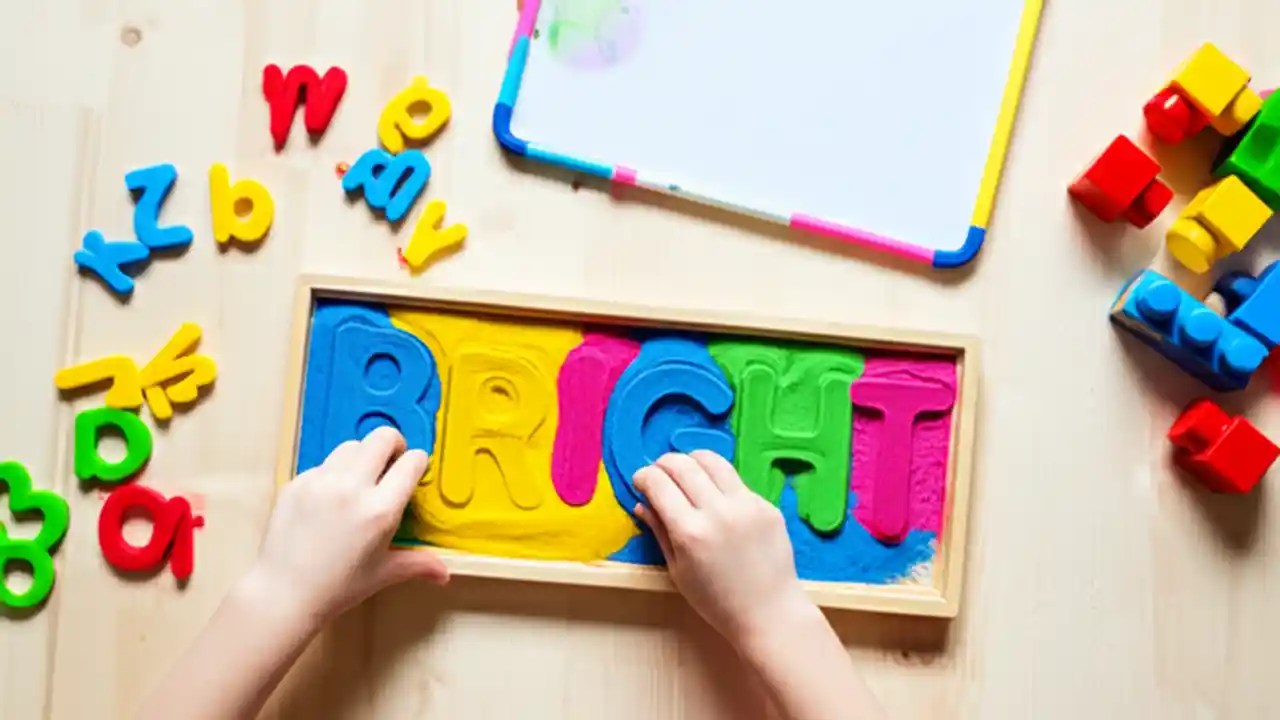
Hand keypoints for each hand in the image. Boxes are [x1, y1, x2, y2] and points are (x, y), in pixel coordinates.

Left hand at [246, 426, 448, 624]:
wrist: (284, 593)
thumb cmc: (339, 587)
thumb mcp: (383, 573)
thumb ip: (418, 565)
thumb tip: (445, 574)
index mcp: (380, 510)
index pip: (411, 461)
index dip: (417, 462)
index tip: (413, 471)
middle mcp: (352, 488)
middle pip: (382, 437)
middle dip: (393, 445)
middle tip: (391, 463)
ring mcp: (320, 481)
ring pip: (351, 445)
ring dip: (362, 456)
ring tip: (359, 481)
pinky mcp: (297, 483)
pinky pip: (324, 464)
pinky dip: (334, 474)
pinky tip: (329, 500)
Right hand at [632, 451, 809, 643]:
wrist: (768, 611)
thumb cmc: (716, 600)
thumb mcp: (677, 570)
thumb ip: (660, 531)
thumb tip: (642, 502)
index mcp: (690, 532)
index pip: (659, 483)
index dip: (644, 476)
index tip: (641, 480)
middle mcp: (718, 511)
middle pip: (683, 464)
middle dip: (664, 463)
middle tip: (659, 472)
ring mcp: (747, 505)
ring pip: (713, 460)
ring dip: (692, 460)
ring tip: (686, 472)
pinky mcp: (766, 505)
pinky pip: (736, 481)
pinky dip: (719, 481)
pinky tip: (716, 497)